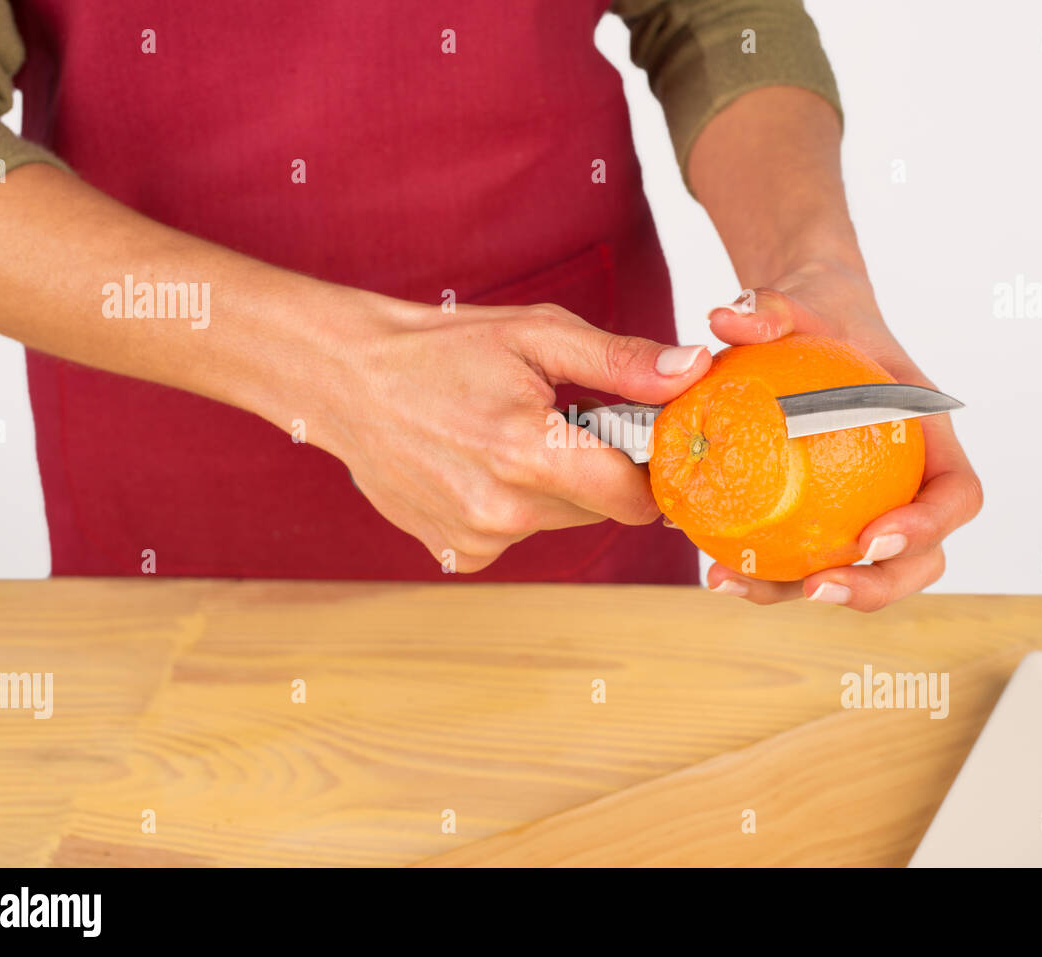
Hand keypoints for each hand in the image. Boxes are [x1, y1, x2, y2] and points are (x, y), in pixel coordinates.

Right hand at [316, 300, 710, 572]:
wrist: (347, 380)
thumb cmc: (443, 349)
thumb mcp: (537, 335)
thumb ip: (622, 360)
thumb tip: (694, 369)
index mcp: (530, 453)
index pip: (635, 497)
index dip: (647, 467)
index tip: (635, 437)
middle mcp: (504, 510)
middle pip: (601, 509)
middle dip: (596, 468)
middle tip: (559, 421)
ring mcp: (477, 539)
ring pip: (560, 522)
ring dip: (555, 487)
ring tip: (512, 438)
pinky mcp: (458, 554)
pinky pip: (518, 536)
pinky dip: (514, 507)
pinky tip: (480, 467)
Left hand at [703, 261, 982, 609]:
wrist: (806, 329)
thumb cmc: (820, 317)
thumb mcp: (798, 301)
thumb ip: (771, 306)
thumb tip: (724, 318)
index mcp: (926, 435)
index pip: (957, 494)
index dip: (929, 526)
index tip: (874, 538)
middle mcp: (908, 481)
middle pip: (923, 558)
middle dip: (879, 587)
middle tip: (818, 588)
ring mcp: (870, 508)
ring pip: (862, 575)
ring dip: (807, 594)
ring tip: (739, 586)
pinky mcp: (825, 521)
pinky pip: (807, 560)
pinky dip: (768, 576)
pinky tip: (715, 572)